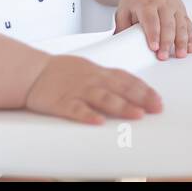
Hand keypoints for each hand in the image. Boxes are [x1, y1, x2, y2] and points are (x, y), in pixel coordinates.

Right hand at [24, 54, 162, 124]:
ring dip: (121, 106)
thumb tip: (131, 87)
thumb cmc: (61, 71)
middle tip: (156, 108)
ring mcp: (77, 91)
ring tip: (137, 114)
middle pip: (120, 88)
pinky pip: (76, 109)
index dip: (144, 89)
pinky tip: (98, 121)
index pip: (127, 79)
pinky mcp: (62, 102)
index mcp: (99, 72)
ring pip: (103, 98)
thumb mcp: (89, 69)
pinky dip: (87, 115)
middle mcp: (92, 80)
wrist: (33, 72)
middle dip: (141, 98)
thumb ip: (108, 79)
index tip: (157, 99)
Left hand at [115, 0, 191, 60]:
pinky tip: (190, 47)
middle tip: (163, 56)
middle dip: (167, 41)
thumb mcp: (124, 8)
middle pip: (167, 24)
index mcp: (146, 3)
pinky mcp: (182, 10)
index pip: (151, 20)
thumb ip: (121, 26)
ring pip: (181, 24)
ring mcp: (174, 7)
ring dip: (182, 41)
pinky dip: (190, 37)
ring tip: (180, 55)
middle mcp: (163, 4)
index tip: (154, 47)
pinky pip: (188, 24)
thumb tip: (118, 44)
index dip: (153, 34)